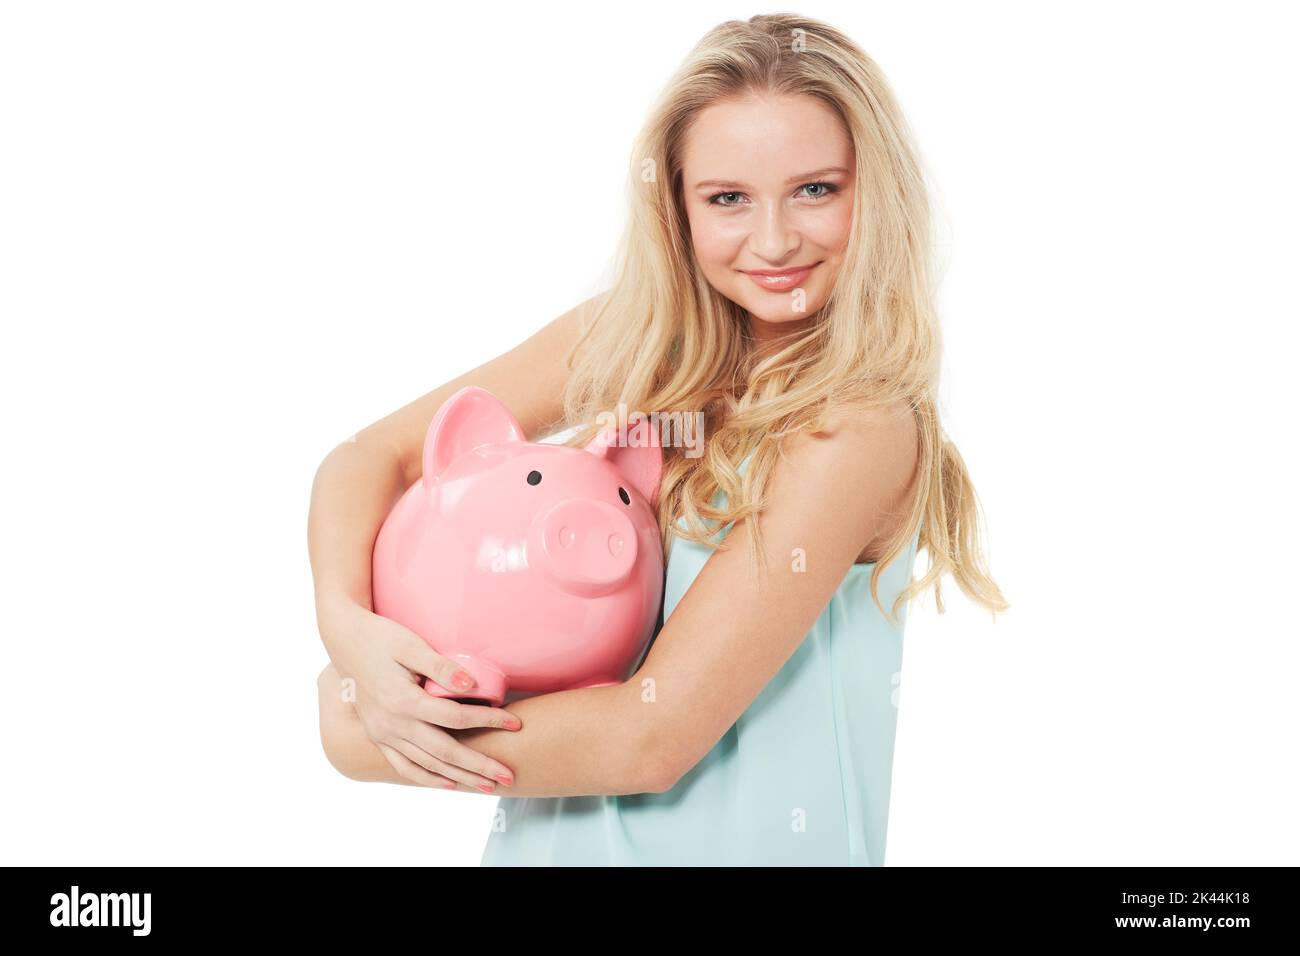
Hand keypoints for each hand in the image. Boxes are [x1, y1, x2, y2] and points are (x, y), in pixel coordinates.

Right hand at [318, 595, 521, 790]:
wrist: (343, 640)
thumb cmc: (381, 637)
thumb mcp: (410, 644)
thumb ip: (440, 667)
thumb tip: (471, 686)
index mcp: (403, 700)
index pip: (456, 718)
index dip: (487, 721)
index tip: (515, 723)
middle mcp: (392, 724)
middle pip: (445, 752)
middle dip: (479, 766)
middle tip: (509, 776)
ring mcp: (383, 734)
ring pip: (427, 765)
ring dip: (459, 777)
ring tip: (488, 786)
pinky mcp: (377, 736)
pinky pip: (404, 766)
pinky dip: (427, 778)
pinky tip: (449, 784)